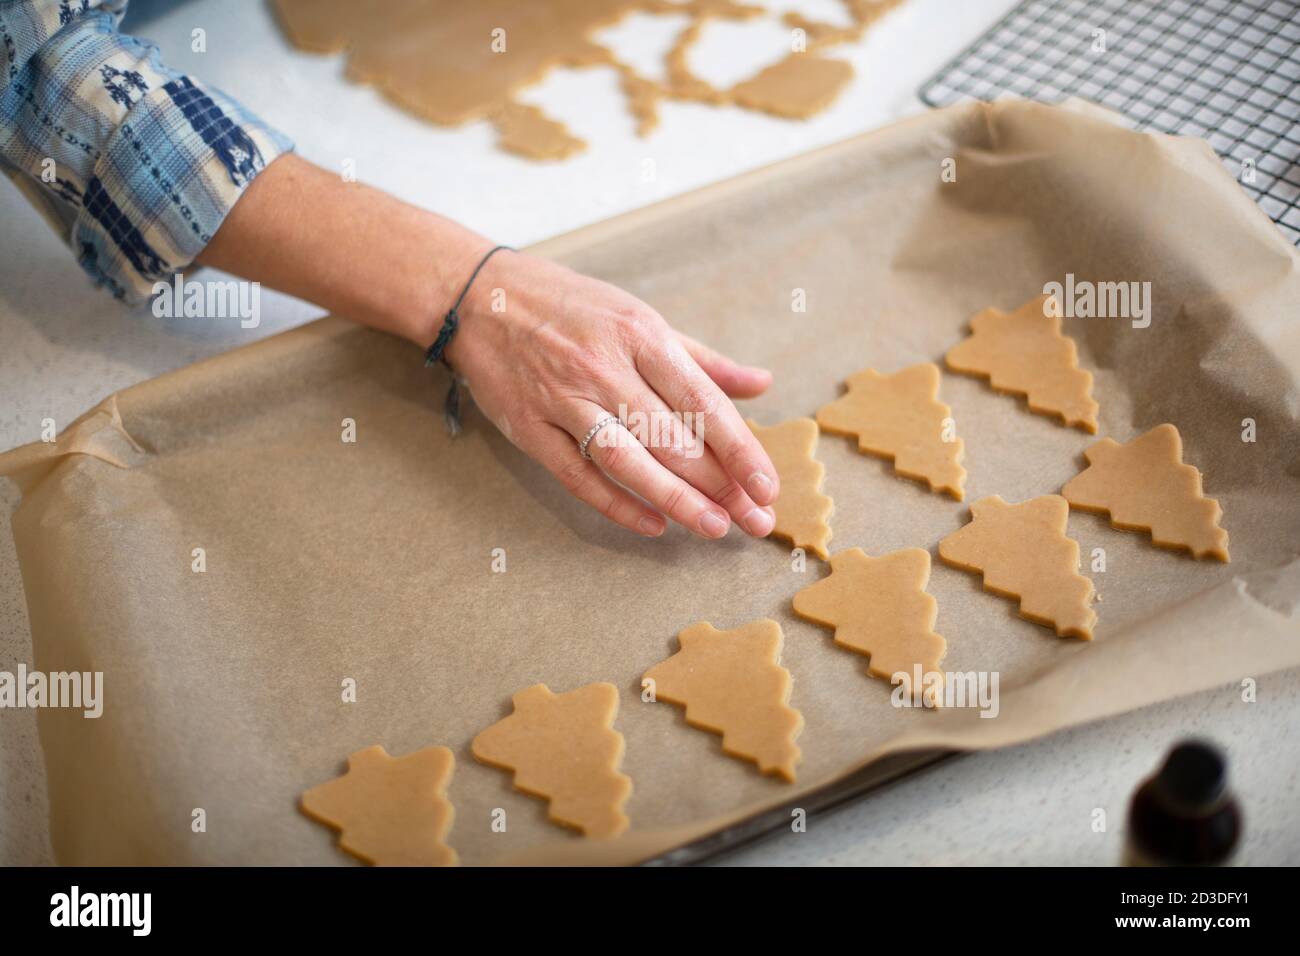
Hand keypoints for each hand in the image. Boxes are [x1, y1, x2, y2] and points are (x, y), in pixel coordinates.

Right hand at [199, 157, 775, 537]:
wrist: (477, 295)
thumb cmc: (568, 305)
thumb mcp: (640, 317)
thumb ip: (702, 358)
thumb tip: (760, 383)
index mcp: (641, 336)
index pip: (704, 403)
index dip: (741, 449)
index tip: (768, 486)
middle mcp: (606, 368)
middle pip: (675, 439)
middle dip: (723, 486)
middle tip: (757, 522)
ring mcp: (564, 400)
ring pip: (630, 461)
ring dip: (678, 500)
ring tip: (715, 528)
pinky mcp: (529, 426)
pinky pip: (578, 475)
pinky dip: (617, 504)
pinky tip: (652, 524)